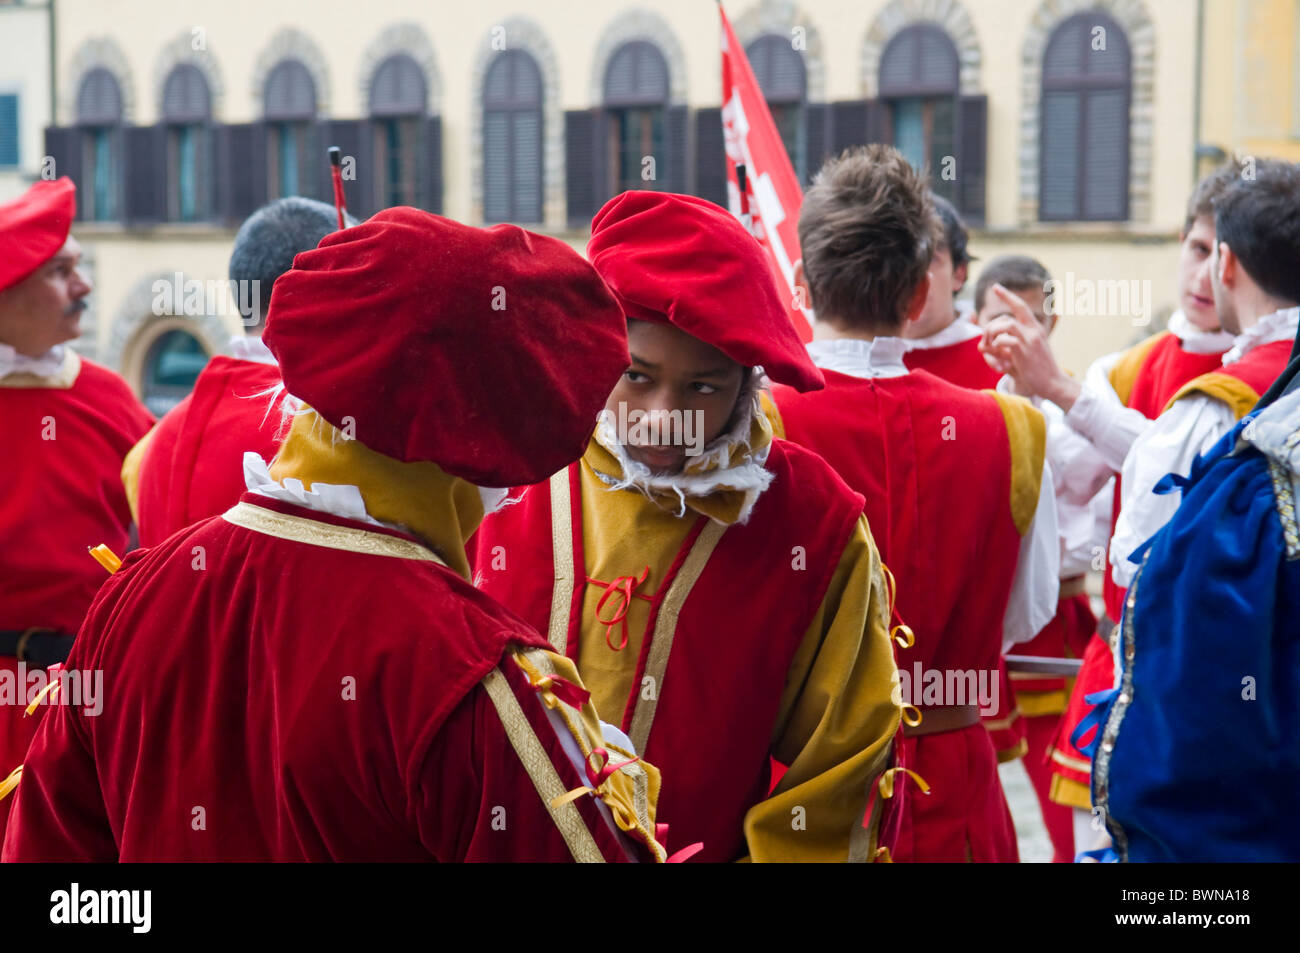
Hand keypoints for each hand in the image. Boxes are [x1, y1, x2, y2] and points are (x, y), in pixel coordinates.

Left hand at [977, 285, 1080, 409]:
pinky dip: (996, 346)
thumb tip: (981, 347)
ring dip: (991, 333)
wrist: (1054, 384)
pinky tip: (998, 357)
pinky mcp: (1024, 351)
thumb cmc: (1037, 371)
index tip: (995, 287)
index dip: (1007, 296)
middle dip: (990, 326)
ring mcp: (1030, 340)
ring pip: (1005, 325)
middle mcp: (1034, 331)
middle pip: (1007, 317)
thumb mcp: (1023, 355)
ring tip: (987, 346)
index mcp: (1035, 329)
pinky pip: (1004, 341)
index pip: (1020, 307)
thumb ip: (1005, 348)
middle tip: (984, 340)